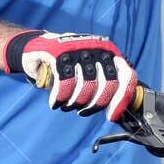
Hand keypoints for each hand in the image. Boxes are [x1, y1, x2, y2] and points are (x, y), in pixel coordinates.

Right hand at [3, 29, 138, 121]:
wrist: (36, 49)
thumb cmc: (67, 66)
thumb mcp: (90, 71)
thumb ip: (106, 84)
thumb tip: (118, 109)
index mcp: (109, 53)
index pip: (126, 76)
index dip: (121, 100)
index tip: (110, 116)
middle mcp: (97, 48)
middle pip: (108, 84)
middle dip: (95, 104)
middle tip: (83, 110)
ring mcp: (78, 48)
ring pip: (86, 86)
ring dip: (75, 102)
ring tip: (67, 104)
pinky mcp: (58, 51)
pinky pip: (64, 81)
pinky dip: (59, 97)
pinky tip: (55, 102)